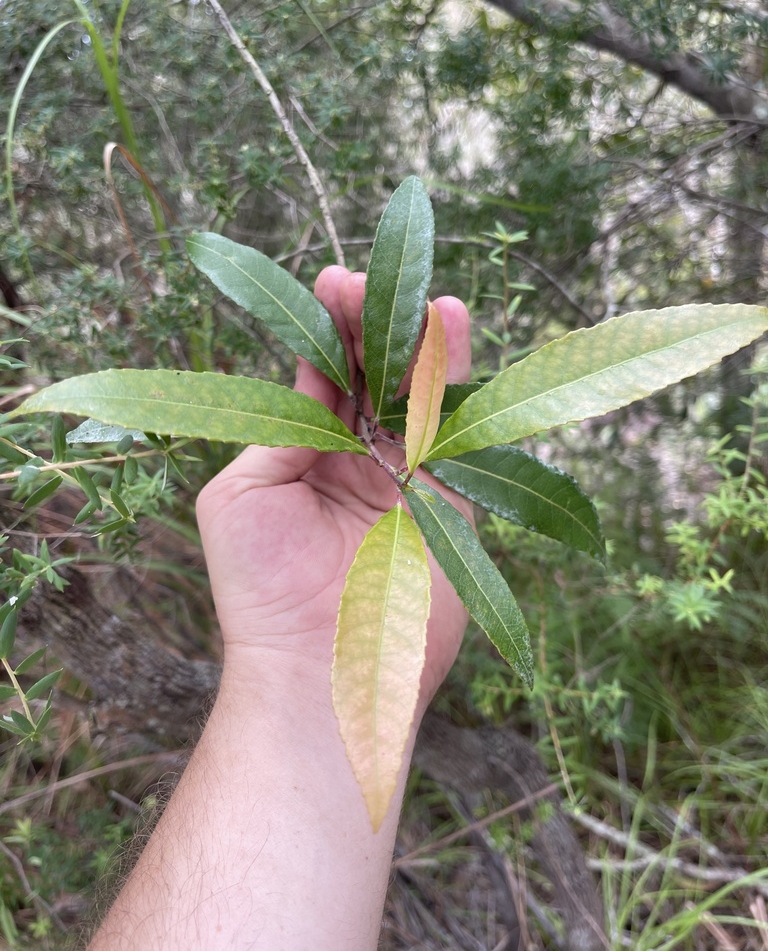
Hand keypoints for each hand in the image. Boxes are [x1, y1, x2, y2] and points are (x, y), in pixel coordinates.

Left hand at [196, 265, 472, 713]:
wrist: (316, 668)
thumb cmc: (261, 588)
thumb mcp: (243, 495)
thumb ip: (281, 431)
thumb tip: (313, 374)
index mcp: (303, 452)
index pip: (323, 375)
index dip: (330, 330)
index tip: (334, 283)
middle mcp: (355, 457)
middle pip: (374, 376)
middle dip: (376, 326)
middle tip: (375, 282)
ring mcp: (403, 477)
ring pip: (418, 395)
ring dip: (423, 344)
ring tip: (426, 298)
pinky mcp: (447, 499)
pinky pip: (454, 433)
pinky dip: (458, 383)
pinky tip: (454, 332)